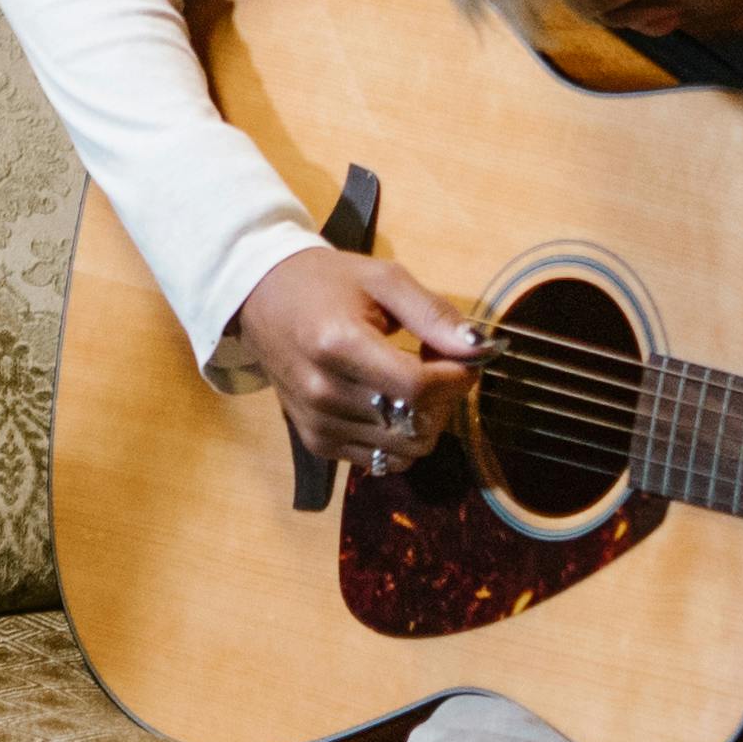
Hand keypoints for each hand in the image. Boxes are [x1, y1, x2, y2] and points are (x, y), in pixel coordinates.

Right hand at [237, 243, 481, 474]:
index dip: (456, 378)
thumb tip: (480, 349)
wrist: (262, 300)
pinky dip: (400, 438)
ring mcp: (318, 424)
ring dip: (425, 420)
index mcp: (338, 346)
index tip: (465, 359)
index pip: (418, 387)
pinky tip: (392, 404)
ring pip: (405, 450)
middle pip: (415, 424)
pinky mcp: (317, 443)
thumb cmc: (327, 283)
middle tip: (437, 365)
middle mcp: (324, 394)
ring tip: (412, 383)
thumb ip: (434, 314)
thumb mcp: (384, 280)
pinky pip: (383, 462)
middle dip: (444, 398)